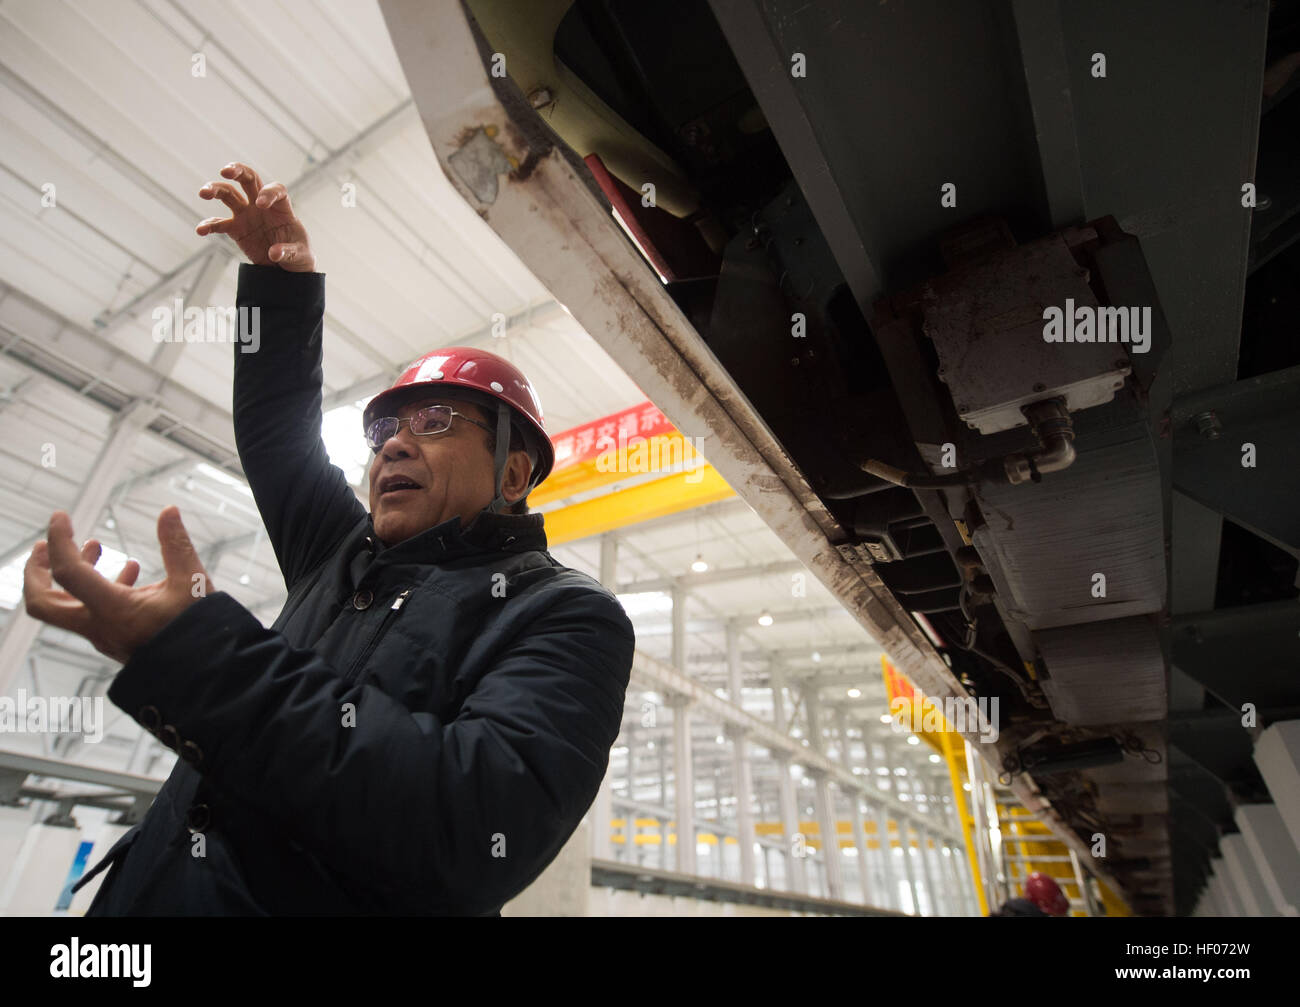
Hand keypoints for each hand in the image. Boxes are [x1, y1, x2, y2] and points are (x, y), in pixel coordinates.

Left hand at [24, 507, 214, 663]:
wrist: (206, 673)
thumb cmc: (199, 630)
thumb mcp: (192, 582)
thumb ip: (176, 544)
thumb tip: (169, 510)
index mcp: (113, 610)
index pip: (66, 572)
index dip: (59, 539)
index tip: (61, 516)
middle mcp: (99, 626)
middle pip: (41, 603)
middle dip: (37, 570)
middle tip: (47, 545)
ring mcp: (104, 636)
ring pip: (64, 608)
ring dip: (69, 575)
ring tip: (94, 546)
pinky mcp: (115, 640)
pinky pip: (92, 612)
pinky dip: (98, 587)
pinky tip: (130, 570)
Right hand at [196, 161, 315, 270]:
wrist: (285, 268)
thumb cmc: (298, 256)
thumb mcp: (301, 256)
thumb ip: (289, 252)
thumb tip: (274, 253)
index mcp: (282, 208)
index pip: (276, 190)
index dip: (269, 193)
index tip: (261, 204)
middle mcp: (262, 205)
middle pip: (249, 179)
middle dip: (237, 171)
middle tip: (225, 171)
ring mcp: (247, 214)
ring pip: (229, 194)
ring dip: (215, 189)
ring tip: (203, 192)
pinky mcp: (235, 228)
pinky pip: (219, 223)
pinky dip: (209, 225)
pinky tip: (201, 230)